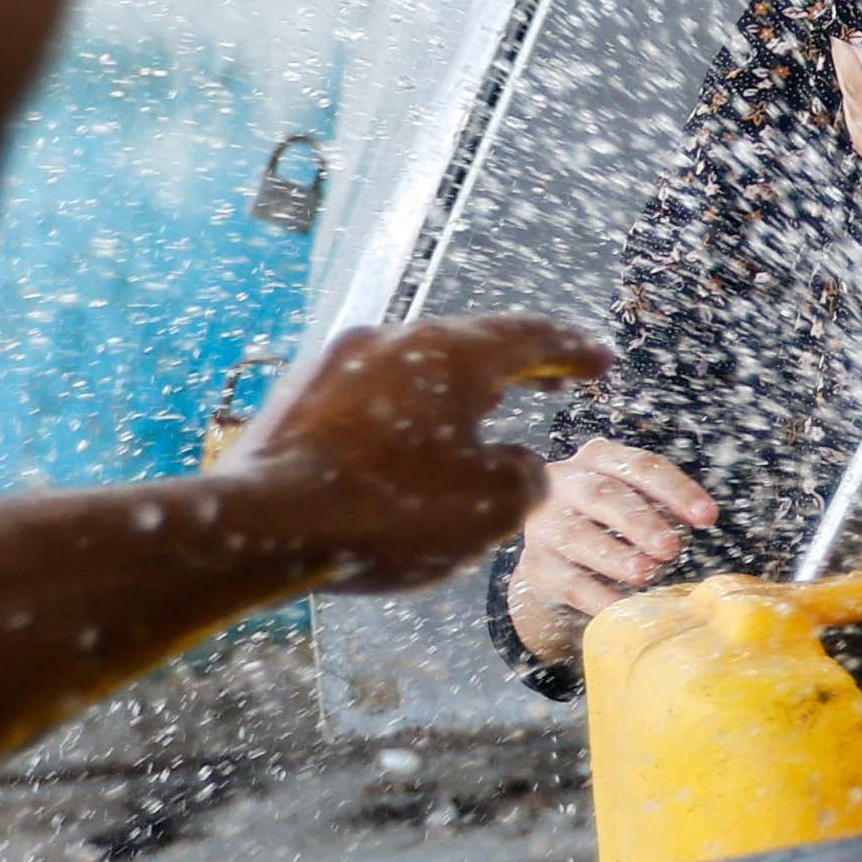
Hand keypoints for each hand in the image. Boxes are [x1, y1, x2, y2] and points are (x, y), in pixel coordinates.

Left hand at [214, 314, 607, 595]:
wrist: (264, 524)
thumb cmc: (391, 511)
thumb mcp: (494, 506)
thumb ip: (526, 477)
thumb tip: (519, 464)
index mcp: (451, 354)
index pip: (528, 337)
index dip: (571, 350)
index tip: (598, 361)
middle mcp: (393, 341)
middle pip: (470, 345)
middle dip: (517, 365)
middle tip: (553, 377)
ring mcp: (338, 363)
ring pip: (415, 369)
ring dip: (456, 391)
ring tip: (482, 414)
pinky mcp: (299, 396)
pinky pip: (371, 396)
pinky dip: (406, 412)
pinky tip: (410, 446)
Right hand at [507, 437, 719, 664]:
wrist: (558, 558)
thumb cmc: (612, 523)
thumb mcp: (639, 505)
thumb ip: (667, 510)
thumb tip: (705, 526)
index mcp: (600, 459)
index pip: (642, 466)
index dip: (677, 490)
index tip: (708, 517)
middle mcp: (565, 482)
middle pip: (604, 495)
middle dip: (640, 521)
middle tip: (671, 548)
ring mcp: (545, 523)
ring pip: (578, 536)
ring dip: (615, 556)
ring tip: (645, 573)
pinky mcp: (537, 565)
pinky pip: (568, 581)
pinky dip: (597, 595)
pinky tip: (621, 607)